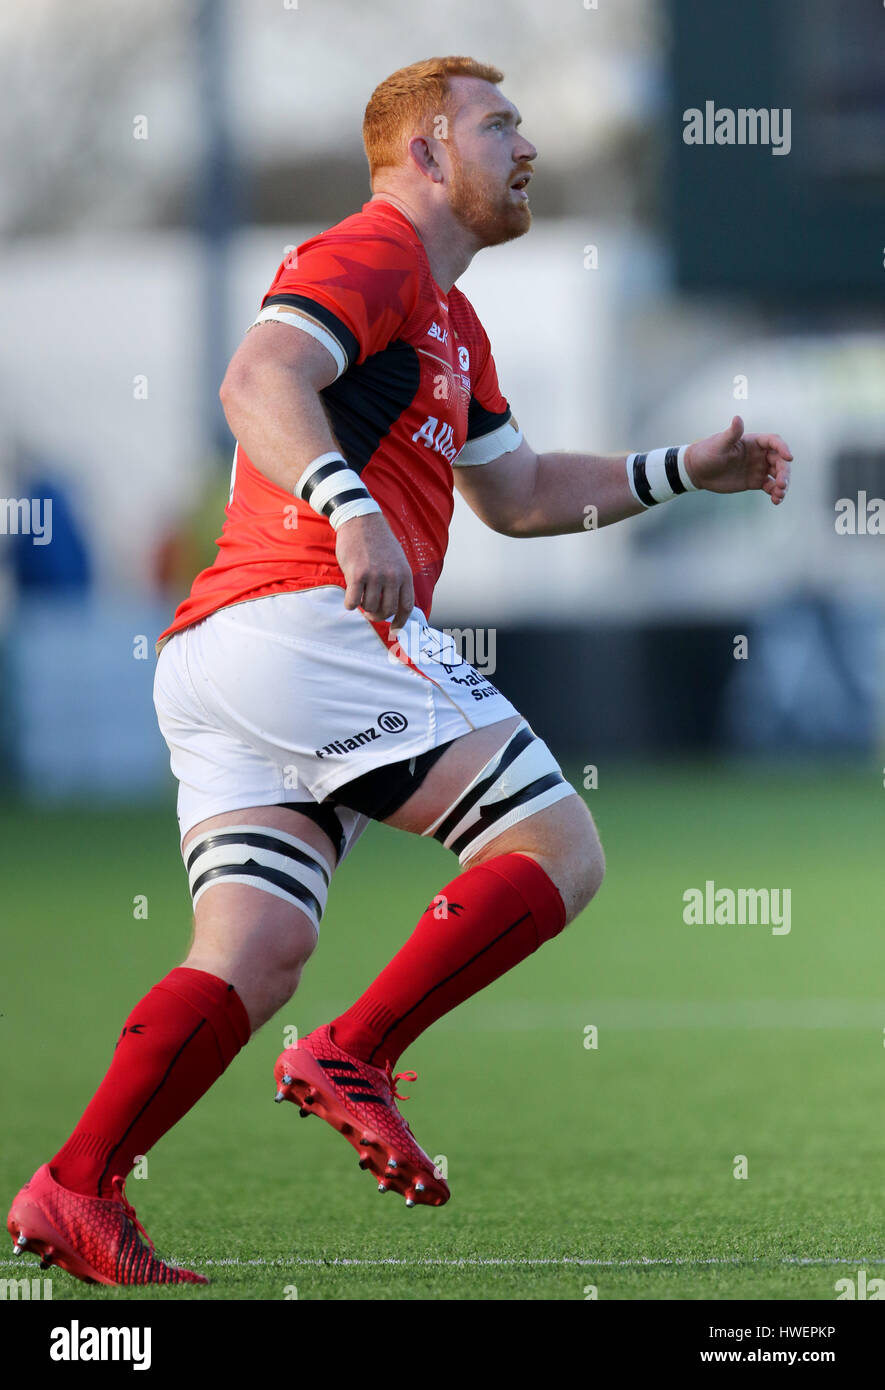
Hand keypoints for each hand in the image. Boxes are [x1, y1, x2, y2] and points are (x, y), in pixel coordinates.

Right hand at [335, 510, 414, 627]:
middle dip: (378, 616)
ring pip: (370, 607)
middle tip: (370, 612)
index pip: (406, 607)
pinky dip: (350, 604)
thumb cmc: (378, 542)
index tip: (394, 629)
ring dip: (364, 607)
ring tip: (360, 598)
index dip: (400, 622)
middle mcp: (392, 577)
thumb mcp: (398, 560)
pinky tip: (349, 597)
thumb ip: (398, 581)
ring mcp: (375, 576)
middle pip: (388, 610)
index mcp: (404, 574)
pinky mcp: (357, 574)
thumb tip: (396, 606)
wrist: (361, 521)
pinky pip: (353, 601)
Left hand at [685, 415, 791, 504]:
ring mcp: (758, 468)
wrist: (697, 471)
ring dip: (782, 484)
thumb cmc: (707, 453)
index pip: (774, 442)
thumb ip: (732, 433)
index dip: (783, 448)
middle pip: (780, 461)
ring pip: (777, 475)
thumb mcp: (719, 443)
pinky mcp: (755, 481)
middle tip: (781, 484)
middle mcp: (759, 454)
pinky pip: (770, 487)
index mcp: (754, 442)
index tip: (788, 458)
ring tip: (779, 495)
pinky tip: (775, 500)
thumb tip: (737, 418)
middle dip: (784, 472)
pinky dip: (775, 493)